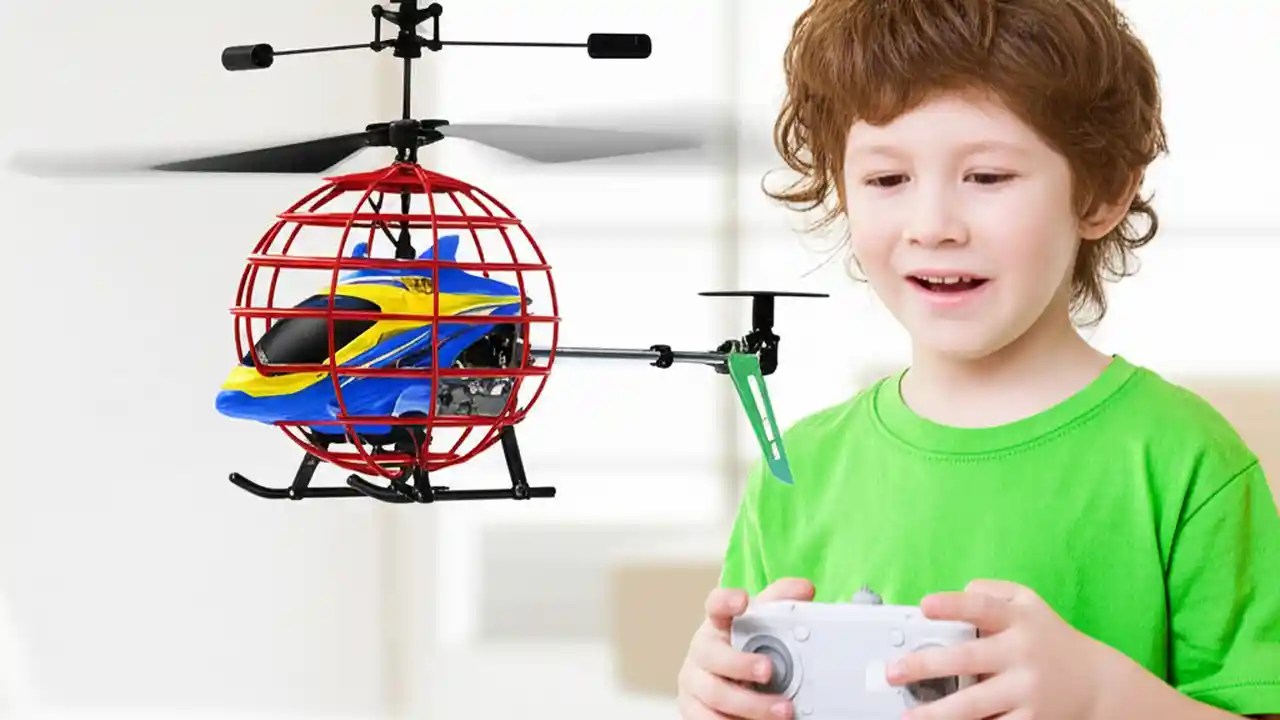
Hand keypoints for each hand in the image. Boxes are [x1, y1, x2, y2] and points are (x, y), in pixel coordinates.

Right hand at [677, 577, 814, 718]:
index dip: (726, 602)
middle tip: (769, 671)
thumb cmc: (743, 648)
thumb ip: (781, 603)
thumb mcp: (761, 624)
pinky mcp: (692, 710)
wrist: (725, 681)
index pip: (715, 606)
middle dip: (741, 665)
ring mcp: (694, 682)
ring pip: (715, 695)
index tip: (742, 601)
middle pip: (713, 656)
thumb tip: (805, 589)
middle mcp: (701, 651)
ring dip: (750, 705)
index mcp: (717, 624)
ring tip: (783, 711)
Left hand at [886, 579, 1129, 719]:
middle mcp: (1022, 654)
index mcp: (1018, 620)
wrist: (1097, 683)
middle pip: (968, 659)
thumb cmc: (1048, 637)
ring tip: (909, 716)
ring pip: (976, 704)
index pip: (982, 607)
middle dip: (926, 666)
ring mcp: (1027, 690)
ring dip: (938, 713)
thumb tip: (953, 592)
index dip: (953, 605)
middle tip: (894, 671)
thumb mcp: (1028, 602)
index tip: (925, 606)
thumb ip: (992, 591)